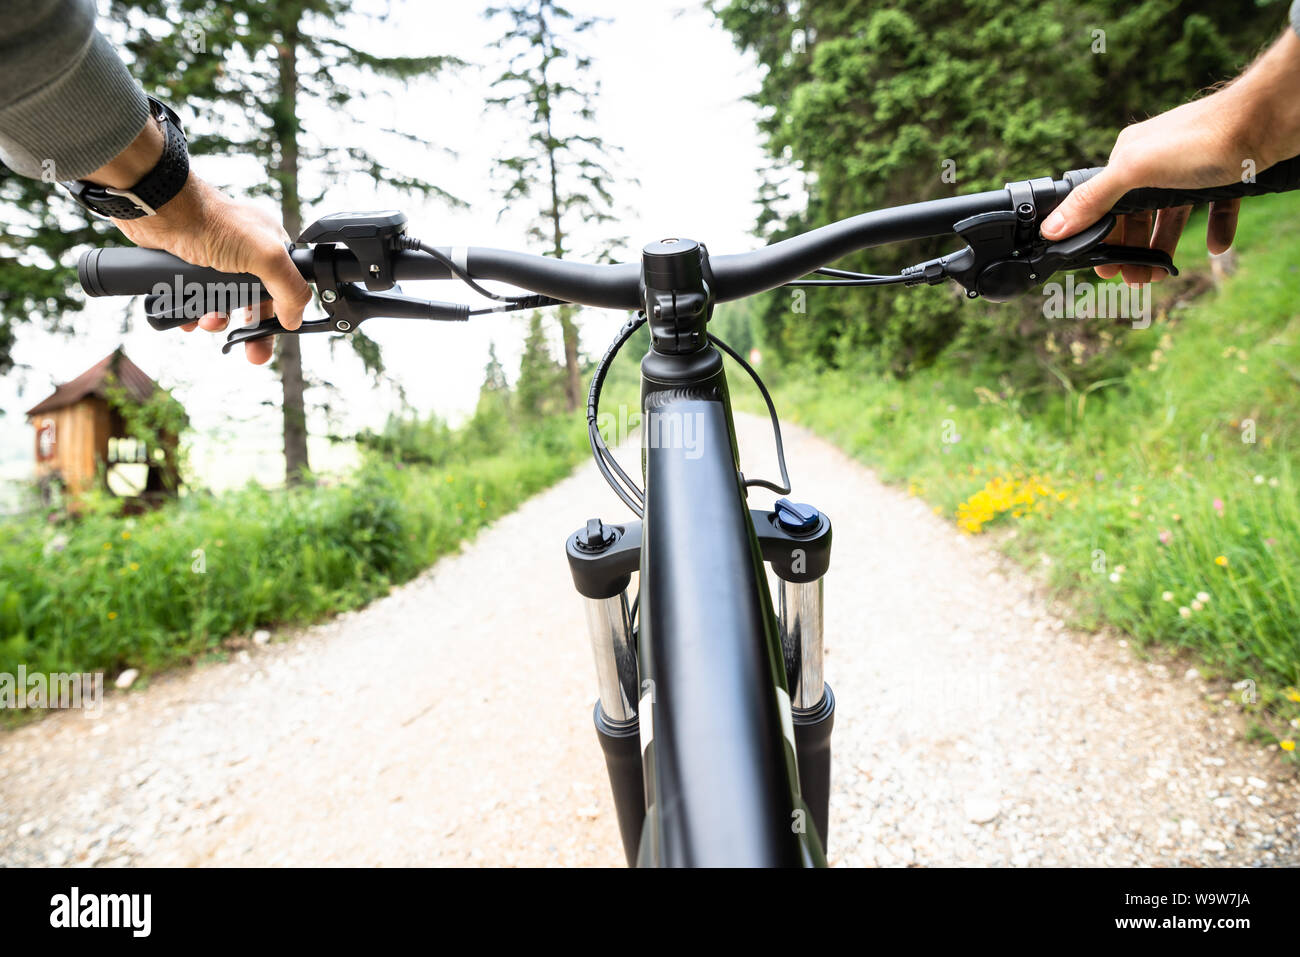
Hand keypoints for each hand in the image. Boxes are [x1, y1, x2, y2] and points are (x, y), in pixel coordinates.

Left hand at [112, 177, 310, 363]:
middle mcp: (244, 255)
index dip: (280, 316)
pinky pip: (192, 300)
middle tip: (251, 354)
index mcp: (270, 249)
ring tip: (206, 322)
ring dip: (215, 320)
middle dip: (250, 329)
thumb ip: (289, 288)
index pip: (284, 290)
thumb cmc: (212, 222)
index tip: (273, 337)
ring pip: (221, 304)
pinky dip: (190, 312)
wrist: (160, 208)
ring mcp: (214, 262)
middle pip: (253, 303)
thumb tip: (295, 319)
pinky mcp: (186, 267)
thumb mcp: (266, 256)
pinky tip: (186, 317)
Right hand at [1041, 27, 1299, 285]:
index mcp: (1129, 156)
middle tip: (1133, 279)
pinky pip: (1216, 207)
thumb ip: (1092, 201)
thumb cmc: (1202, 139)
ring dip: (1165, 245)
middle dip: (1133, 249)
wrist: (1270, 119)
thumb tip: (1051, 228)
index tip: (1102, 269)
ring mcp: (1192, 167)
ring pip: (1173, 215)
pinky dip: (1214, 228)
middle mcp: (1157, 160)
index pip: (1104, 205)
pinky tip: (1217, 247)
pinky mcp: (1228, 173)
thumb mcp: (1135, 173)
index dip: (1102, 238)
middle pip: (1138, 215)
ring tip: (1161, 273)